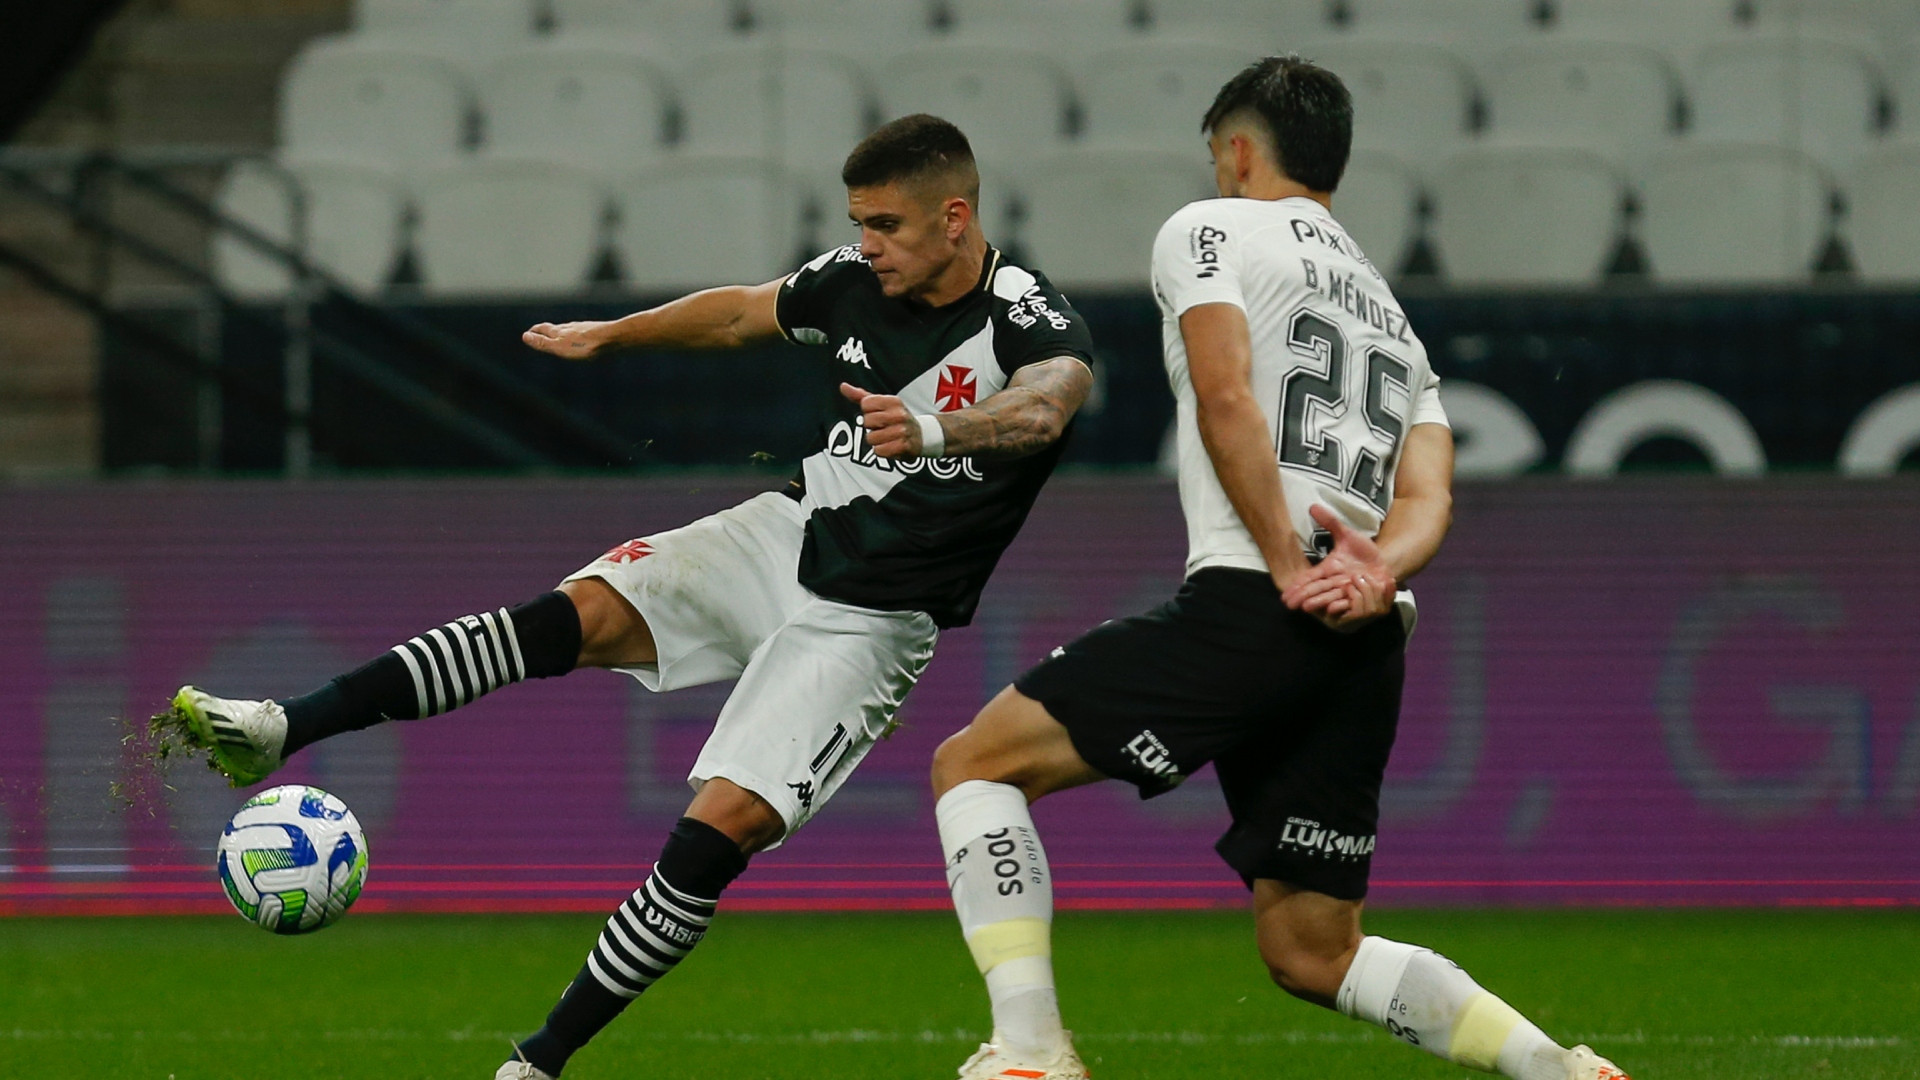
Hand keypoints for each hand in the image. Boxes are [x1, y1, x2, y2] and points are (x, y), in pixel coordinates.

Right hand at [522, 320, 609, 359]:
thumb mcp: (560, 347)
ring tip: (559, 335)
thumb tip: (524, 336)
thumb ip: (543, 343)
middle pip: (555, 327)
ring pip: (569, 328)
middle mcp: (571, 327)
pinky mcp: (596, 331)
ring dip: (561, 332)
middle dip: (546, 330)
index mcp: (560, 332)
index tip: (528, 333)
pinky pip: (582, 332)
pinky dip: (575, 334)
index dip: (534, 331)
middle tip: (539, 332)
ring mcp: (584, 328)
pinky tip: (582, 337)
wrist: (612, 338)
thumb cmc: (585, 346)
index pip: (543, 329)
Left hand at [840, 382, 919, 457]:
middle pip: (866, 422)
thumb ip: (860, 396)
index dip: (868, 412)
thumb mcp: (881, 404)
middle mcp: (899, 414)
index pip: (865, 404)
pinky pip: (878, 451)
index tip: (879, 414)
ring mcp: (902, 431)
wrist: (921, 435)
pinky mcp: (903, 447)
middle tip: (884, 427)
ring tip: (888, 437)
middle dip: (872, 427)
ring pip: (871, 438)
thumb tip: (842, 386)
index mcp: (893, 401)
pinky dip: (882, 451)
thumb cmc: (896, 418)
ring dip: (876, 441)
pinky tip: (891, 446)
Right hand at [1282, 504, 1396, 631]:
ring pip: (1331, 598)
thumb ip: (1330, 523)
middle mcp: (1336, 583)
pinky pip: (1352, 604)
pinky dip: (1343, 605)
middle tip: (1290, 604)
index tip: (1286, 593)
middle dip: (1304, 597)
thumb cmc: (1363, 553)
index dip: (1298, 585)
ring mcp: (1349, 592)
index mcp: (1329, 570)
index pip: (1310, 578)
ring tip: (1306, 607)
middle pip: (1317, 590)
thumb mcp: (1347, 535)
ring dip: (1320, 601)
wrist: (1385, 564)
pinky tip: (1332, 607)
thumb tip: (1313, 506)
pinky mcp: (1362, 600)